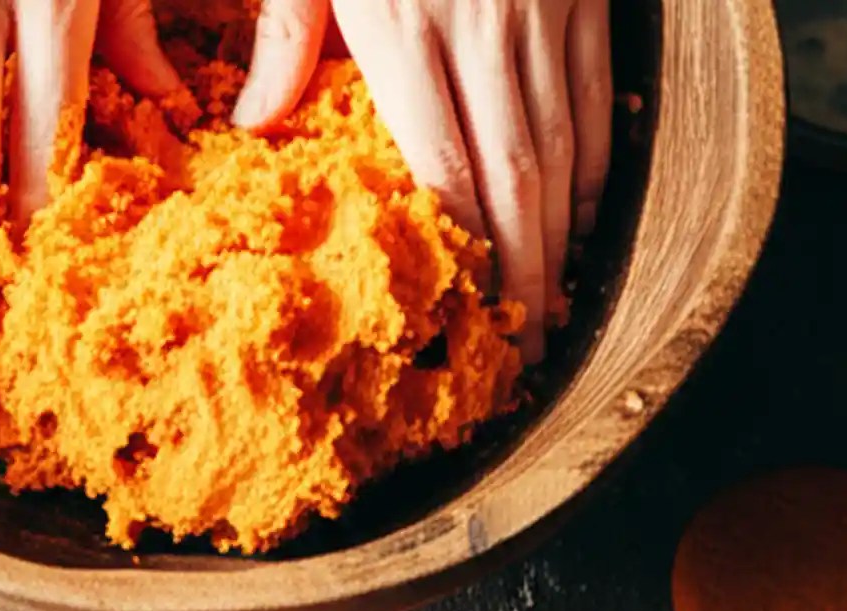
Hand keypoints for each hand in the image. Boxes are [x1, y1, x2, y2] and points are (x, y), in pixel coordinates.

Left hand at [233, 0, 612, 361]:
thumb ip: (285, 30)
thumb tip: (251, 122)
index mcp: (402, 23)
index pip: (441, 162)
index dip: (460, 246)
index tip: (463, 309)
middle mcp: (481, 27)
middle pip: (512, 174)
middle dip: (524, 269)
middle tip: (526, 342)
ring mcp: (540, 11)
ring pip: (560, 145)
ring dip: (561, 231)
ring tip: (554, 300)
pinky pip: (595, 94)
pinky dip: (593, 163)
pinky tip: (581, 217)